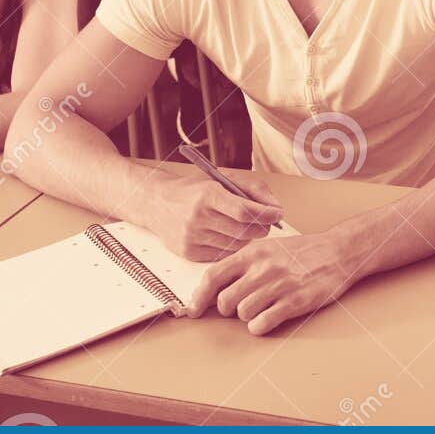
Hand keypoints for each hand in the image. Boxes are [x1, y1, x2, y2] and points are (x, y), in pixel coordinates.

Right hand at [130, 164, 284, 260]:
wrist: (157, 203)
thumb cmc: (196, 189)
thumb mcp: (223, 179)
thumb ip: (254, 190)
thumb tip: (277, 209)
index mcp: (208, 194)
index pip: (244, 212)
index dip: (266, 215)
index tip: (277, 214)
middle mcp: (198, 217)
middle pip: (244, 231)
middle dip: (261, 228)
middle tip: (264, 222)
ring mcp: (192, 237)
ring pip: (236, 245)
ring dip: (247, 238)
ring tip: (244, 227)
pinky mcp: (189, 253)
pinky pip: (223, 255)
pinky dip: (231, 246)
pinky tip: (227, 235)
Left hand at [193, 230, 357, 335]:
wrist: (338, 252)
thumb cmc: (302, 252)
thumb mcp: (268, 247)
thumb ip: (243, 263)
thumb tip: (215, 285)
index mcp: (253, 252)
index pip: (213, 276)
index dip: (199, 296)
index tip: (194, 309)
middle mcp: (262, 268)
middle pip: (225, 300)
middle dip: (228, 310)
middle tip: (239, 308)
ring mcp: (279, 285)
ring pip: (242, 314)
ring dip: (247, 317)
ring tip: (261, 309)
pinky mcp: (294, 301)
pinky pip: (262, 324)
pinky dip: (259, 327)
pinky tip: (268, 319)